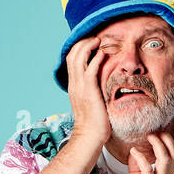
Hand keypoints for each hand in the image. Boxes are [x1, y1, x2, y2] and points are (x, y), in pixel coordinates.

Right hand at [66, 35, 111, 149]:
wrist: (90, 136)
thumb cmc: (94, 122)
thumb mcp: (91, 102)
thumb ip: (93, 91)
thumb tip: (100, 85)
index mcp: (74, 85)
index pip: (71, 60)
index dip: (79, 48)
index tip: (90, 42)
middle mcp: (74, 84)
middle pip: (72, 55)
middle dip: (82, 43)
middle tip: (94, 37)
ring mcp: (80, 87)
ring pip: (78, 59)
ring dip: (88, 47)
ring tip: (98, 40)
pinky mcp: (89, 91)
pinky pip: (90, 70)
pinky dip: (95, 59)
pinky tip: (102, 53)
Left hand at [126, 132, 173, 173]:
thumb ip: (137, 167)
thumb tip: (134, 151)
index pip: (173, 156)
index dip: (168, 142)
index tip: (159, 133)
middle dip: (166, 140)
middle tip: (156, 132)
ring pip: (166, 160)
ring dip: (157, 146)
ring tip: (149, 137)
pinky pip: (148, 170)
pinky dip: (141, 158)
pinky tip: (134, 152)